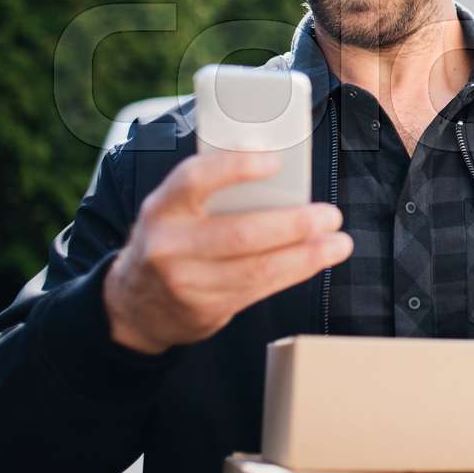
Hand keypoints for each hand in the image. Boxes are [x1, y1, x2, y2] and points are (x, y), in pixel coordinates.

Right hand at [103, 148, 351, 354]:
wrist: (135, 305)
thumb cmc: (171, 241)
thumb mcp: (176, 211)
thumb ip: (214, 193)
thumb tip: (280, 174)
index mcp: (162, 208)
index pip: (196, 179)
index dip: (236, 168)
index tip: (276, 162)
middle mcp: (168, 246)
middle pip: (241, 233)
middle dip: (294, 224)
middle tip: (330, 215)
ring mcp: (186, 283)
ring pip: (257, 268)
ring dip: (306, 255)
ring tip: (338, 243)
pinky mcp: (204, 310)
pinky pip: (258, 290)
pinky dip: (293, 273)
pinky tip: (316, 261)